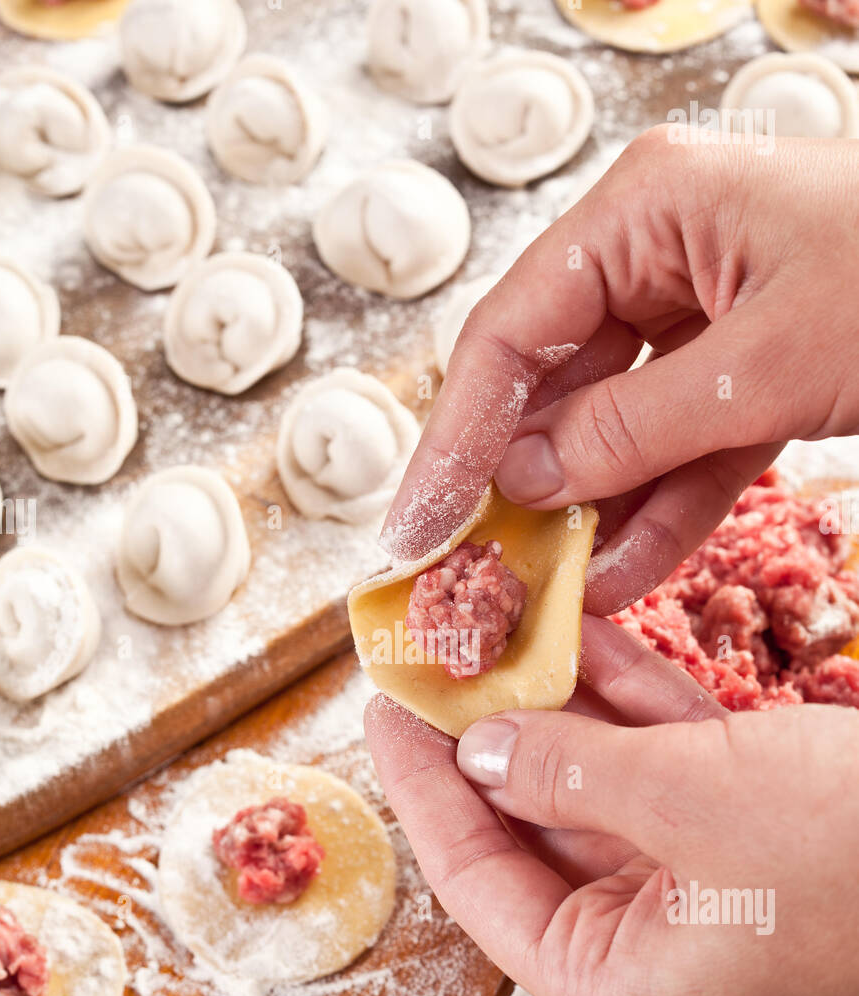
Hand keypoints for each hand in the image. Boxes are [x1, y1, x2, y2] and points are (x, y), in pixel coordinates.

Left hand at [365, 619, 858, 995]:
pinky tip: (584, 637)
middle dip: (488, 735)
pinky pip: (662, 770)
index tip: (383, 709)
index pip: (478, 883)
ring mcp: (699, 896)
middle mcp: (649, 953)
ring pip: (597, 789)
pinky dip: (629, 707)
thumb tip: (482, 748)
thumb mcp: (697, 802)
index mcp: (619, 990)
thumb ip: (572, 773)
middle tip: (436, 654)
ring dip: (557, 707)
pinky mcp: (744, 843)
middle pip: (532, 830)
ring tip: (497, 627)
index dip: (423, 789)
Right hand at [381, 129, 858, 614]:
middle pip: (553, 383)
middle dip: (518, 485)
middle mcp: (660, 255)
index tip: (420, 525)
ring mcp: (708, 315)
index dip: (456, 436)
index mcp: (644, 212)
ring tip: (547, 594)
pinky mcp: (755, 370)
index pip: (510, 332)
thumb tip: (520, 480)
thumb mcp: (765, 365)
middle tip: (473, 574)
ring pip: (617, 427)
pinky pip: (686, 448)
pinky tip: (621, 573)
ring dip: (588, 513)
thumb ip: (630, 428)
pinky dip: (659, 510)